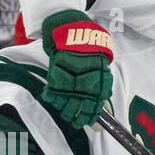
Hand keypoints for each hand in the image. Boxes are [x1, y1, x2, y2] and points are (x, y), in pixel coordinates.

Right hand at [40, 9, 112, 127]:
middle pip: (79, 110)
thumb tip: (103, 110)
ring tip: (65, 112)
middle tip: (75, 121)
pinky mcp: (55, 74)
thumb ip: (102, 89)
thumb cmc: (90, 50)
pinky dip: (52, 98)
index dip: (91, 119)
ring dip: (64, 111)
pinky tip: (53, 99)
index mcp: (98, 83)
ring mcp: (69, 80)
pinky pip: (52, 93)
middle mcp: (84, 84)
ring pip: (65, 104)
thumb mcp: (102, 69)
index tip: (90, 125)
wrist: (73, 29)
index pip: (95, 109)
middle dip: (77, 118)